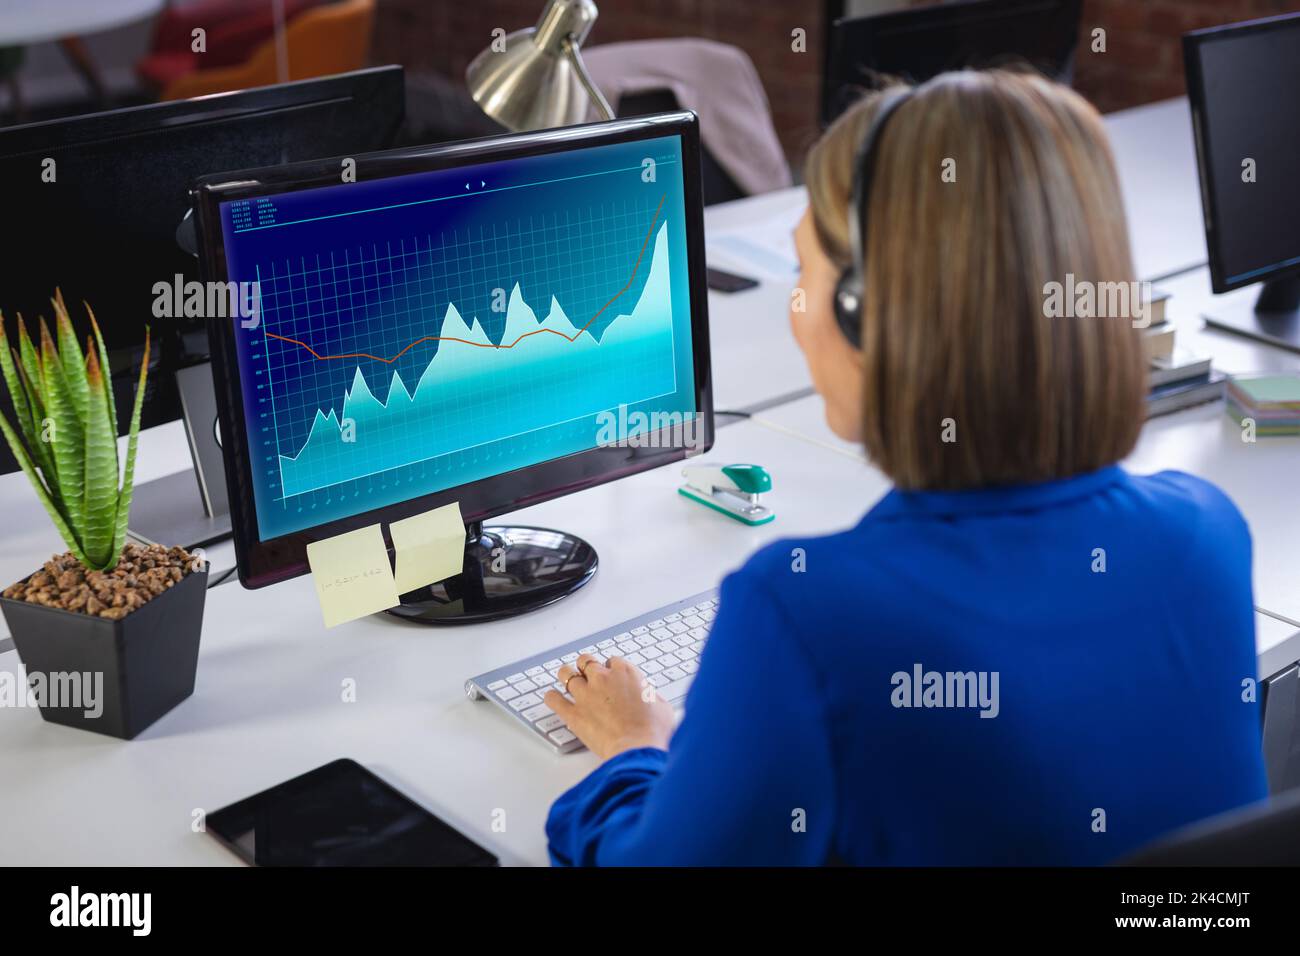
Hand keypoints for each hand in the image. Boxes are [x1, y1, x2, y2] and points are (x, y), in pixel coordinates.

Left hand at [544, 655, 674, 759]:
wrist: (638, 748)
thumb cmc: (653, 729)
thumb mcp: (661, 705)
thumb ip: (650, 694)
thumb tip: (648, 695)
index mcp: (625, 673)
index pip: (611, 661)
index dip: (610, 669)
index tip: (610, 676)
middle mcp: (602, 678)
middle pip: (585, 661)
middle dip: (586, 667)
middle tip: (586, 675)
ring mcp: (585, 694)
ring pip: (566, 674)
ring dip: (566, 676)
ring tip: (566, 680)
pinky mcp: (573, 714)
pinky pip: (553, 699)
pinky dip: (552, 698)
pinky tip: (553, 698)